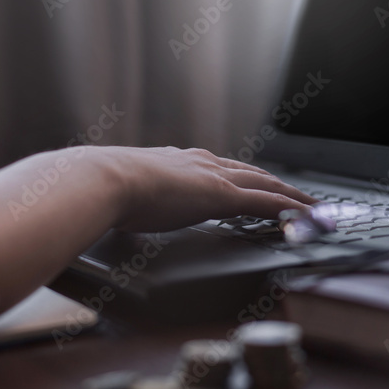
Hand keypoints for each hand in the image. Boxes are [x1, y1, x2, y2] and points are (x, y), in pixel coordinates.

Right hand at [0, 145, 314, 311]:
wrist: (94, 179)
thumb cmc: (91, 190)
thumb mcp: (103, 199)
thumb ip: (103, 209)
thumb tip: (77, 224)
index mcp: (168, 164)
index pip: (210, 168)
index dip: (231, 176)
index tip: (243, 183)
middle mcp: (194, 164)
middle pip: (245, 171)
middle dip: (269, 182)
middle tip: (291, 193)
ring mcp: (209, 177)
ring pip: (263, 184)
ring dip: (290, 195)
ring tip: (312, 206)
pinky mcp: (220, 194)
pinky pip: (266, 202)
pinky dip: (290, 208)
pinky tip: (308, 216)